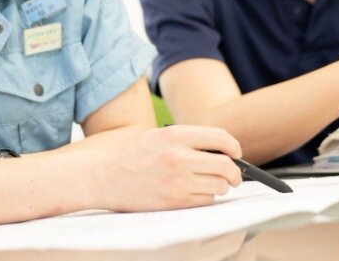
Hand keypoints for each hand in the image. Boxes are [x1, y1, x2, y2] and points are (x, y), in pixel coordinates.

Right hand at [88, 124, 242, 211]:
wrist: (102, 176)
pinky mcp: (173, 202)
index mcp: (175, 135)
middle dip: (235, 172)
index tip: (236, 152)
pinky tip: (195, 192)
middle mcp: (179, 157)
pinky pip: (205, 201)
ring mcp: (177, 181)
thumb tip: (220, 149)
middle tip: (234, 175)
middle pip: (225, 166)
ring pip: (219, 186)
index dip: (234, 146)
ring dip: (220, 186)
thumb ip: (188, 139)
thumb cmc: (130, 154)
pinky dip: (206, 198)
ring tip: (211, 183)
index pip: (221, 138)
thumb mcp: (158, 135)